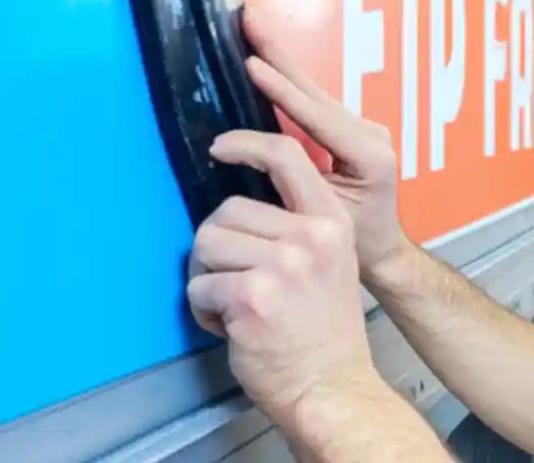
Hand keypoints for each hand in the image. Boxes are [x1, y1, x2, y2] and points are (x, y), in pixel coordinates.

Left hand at [187, 129, 381, 427]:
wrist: (333, 390)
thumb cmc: (325, 334)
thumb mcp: (331, 263)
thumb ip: (299, 228)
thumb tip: (244, 205)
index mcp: (331, 223)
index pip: (287, 157)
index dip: (246, 144)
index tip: (220, 147)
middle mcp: (310, 238)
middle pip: (227, 210)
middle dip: (217, 245)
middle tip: (234, 279)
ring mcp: (282, 265)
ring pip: (206, 245)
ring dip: (208, 278)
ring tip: (235, 305)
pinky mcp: (251, 295)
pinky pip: (199, 286)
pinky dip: (205, 310)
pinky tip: (232, 327)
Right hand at [236, 8, 410, 273]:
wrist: (383, 255)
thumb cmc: (350, 245)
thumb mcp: (318, 215)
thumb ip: (288, 177)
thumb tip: (242, 146)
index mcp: (368, 154)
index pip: (316, 116)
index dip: (281, 90)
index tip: (251, 64)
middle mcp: (370, 133)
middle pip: (314, 90)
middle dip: (279, 53)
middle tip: (249, 17)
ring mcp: (363, 128)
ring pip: (313, 91)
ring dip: (280, 59)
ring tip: (253, 27)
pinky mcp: (352, 130)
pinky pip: (314, 102)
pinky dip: (288, 80)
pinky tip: (266, 59)